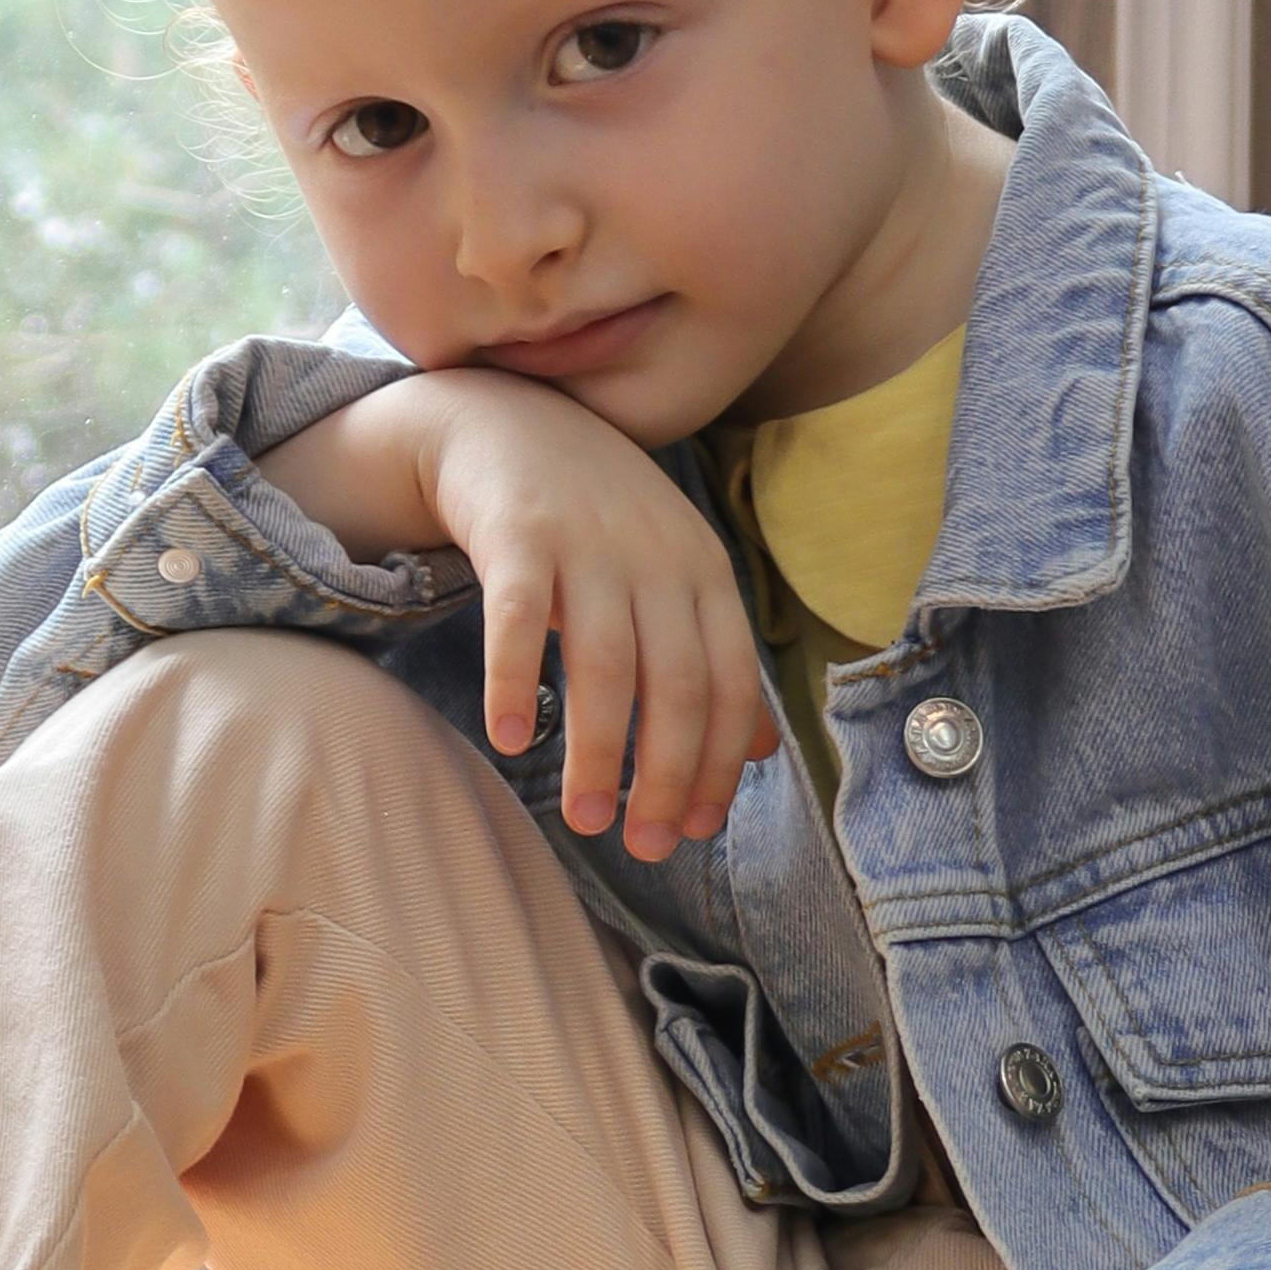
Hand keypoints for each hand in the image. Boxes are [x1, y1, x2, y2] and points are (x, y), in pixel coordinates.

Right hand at [272, 371, 776, 867]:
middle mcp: (657, 557)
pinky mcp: (518, 533)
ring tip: (585, 821)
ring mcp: (588, 542)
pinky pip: (516, 619)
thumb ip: (715, 657)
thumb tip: (762, 750)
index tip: (695, 829)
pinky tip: (510, 740)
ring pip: (605, 665)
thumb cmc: (597, 520)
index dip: (717, 764)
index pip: (730, 685)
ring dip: (597, 753)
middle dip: (665, 776)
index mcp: (705, 574)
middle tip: (645, 846)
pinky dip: (514, 682)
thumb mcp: (673, 577)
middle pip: (677, 685)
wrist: (508, 423)